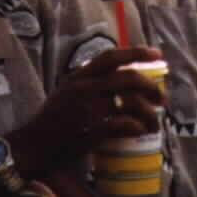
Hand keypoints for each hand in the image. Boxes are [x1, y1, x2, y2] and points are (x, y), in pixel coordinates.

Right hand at [11, 46, 166, 177]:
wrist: (34, 143)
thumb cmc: (54, 119)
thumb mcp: (67, 92)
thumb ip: (89, 83)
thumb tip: (123, 79)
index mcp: (78, 77)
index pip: (109, 57)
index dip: (135, 52)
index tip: (156, 53)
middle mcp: (82, 89)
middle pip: (126, 78)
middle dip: (151, 87)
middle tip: (162, 99)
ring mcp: (85, 110)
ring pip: (129, 103)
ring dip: (150, 114)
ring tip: (154, 123)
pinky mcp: (89, 132)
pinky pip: (122, 126)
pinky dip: (136, 127)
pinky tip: (139, 131)